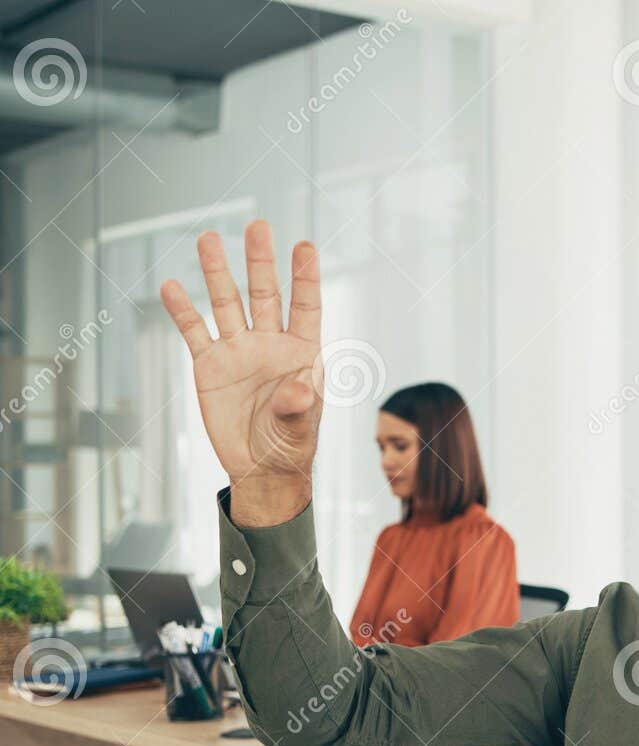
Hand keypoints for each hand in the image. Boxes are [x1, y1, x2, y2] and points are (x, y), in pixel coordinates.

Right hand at [160, 221, 322, 523]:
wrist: (260, 467)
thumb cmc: (292, 445)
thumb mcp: (301, 428)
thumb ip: (300, 407)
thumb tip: (299, 390)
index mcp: (302, 353)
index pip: (305, 307)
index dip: (305, 277)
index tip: (304, 245)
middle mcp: (270, 344)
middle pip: (264, 295)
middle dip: (260, 262)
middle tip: (258, 225)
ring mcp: (238, 351)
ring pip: (227, 304)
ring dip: (217, 273)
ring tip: (209, 238)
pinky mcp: (210, 366)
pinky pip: (195, 332)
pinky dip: (183, 310)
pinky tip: (172, 287)